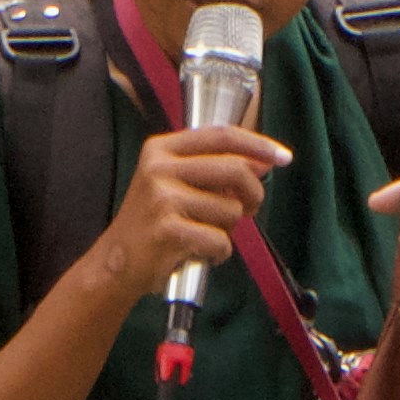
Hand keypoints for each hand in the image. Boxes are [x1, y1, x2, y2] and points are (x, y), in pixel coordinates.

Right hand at [90, 123, 288, 298]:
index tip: (283, 156)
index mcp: (161, 149)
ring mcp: (163, 199)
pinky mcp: (169, 230)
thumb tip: (262, 163)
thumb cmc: (152, 223)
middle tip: (250, 209)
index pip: (221, 136)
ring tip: (201, 235)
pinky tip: (196, 253)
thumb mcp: (175, 184)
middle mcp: (159, 168)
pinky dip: (218, 253)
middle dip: (254, 194)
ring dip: (228, 230)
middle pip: (235, 170)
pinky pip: (221, 241)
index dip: (257, 144)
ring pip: (231, 210)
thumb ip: (214, 170)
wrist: (116, 263)